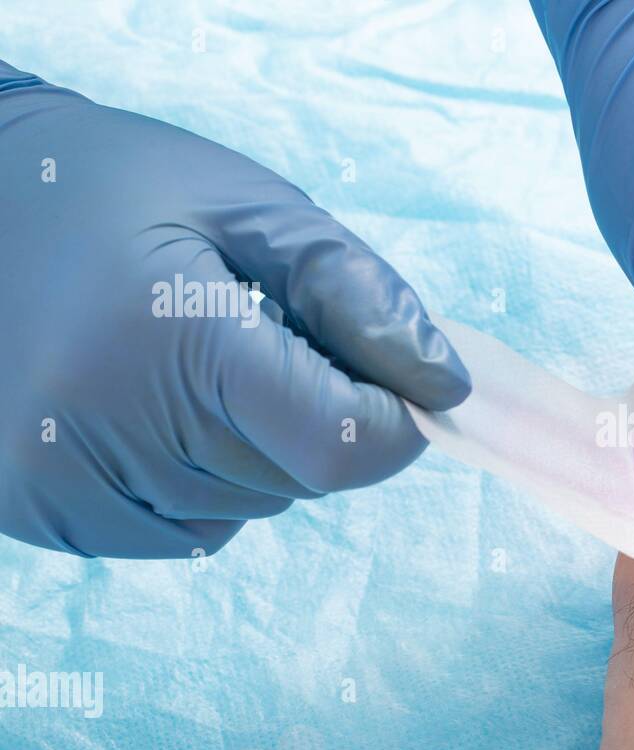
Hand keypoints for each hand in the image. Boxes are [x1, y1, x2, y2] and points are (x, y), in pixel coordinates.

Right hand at [0, 62, 468, 557]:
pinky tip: (153, 408)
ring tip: (189, 362)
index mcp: (168, 342)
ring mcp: (55, 481)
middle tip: (256, 338)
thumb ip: (361, 295)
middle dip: (314, 421)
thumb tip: (445, 387)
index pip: (339, 447)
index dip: (392, 423)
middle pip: (297, 482)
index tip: (392, 381)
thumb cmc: (125, 187)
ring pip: (244, 510)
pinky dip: (199, 483)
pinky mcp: (32, 509)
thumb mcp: (256, 208)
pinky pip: (182, 532)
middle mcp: (101, 430)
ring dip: (253, 452)